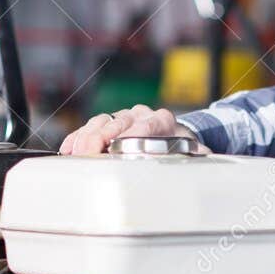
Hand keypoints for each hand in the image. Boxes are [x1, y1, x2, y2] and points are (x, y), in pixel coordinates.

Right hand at [58, 105, 191, 155]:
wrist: (173, 138)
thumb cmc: (182, 148)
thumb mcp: (193, 153)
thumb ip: (199, 156)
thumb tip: (205, 158)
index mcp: (162, 120)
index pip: (146, 125)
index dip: (132, 134)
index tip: (120, 146)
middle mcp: (140, 115)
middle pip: (118, 122)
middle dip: (103, 137)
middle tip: (92, 152)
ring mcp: (121, 119)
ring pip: (100, 122)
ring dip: (86, 138)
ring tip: (77, 153)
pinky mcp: (107, 126)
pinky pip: (89, 129)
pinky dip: (78, 138)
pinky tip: (69, 149)